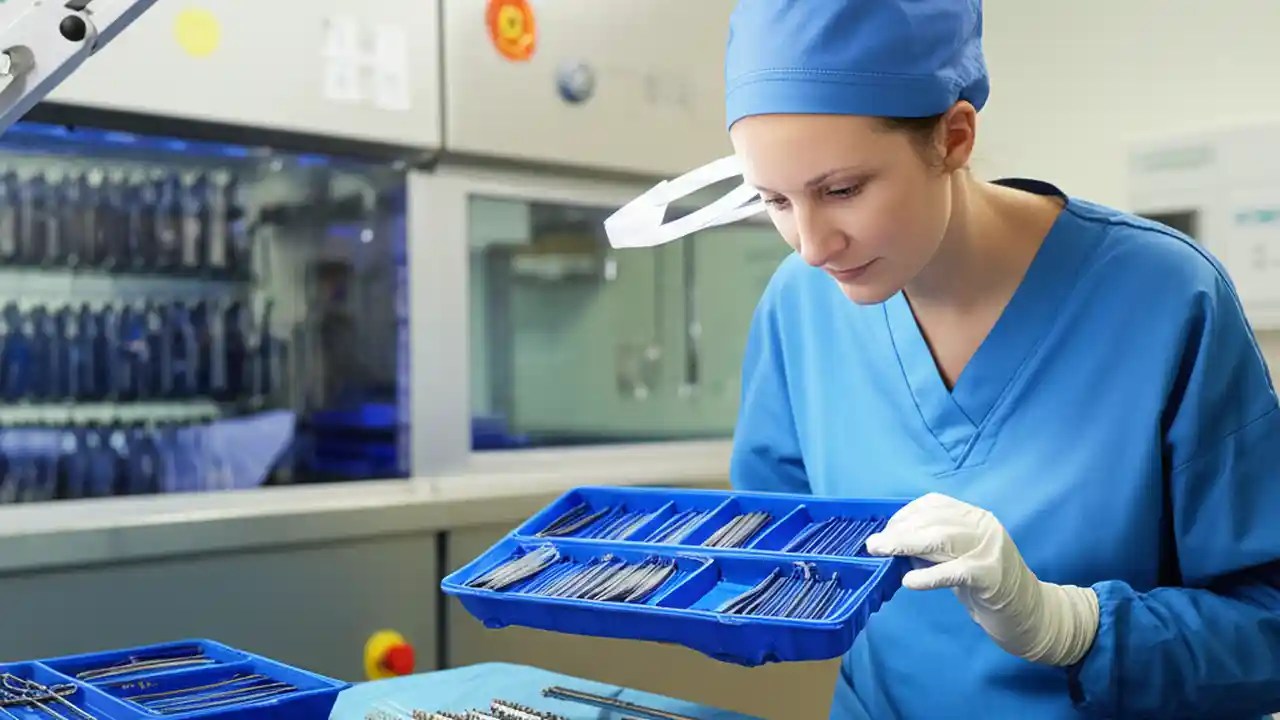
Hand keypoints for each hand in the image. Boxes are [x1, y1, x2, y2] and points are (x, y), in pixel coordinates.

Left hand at [864, 493, 1099, 666]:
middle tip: (873, 544)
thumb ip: (932, 549)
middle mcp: (984, 526)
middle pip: (934, 521)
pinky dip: (929, 576)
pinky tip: (909, 582)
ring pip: (942, 539)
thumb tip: (892, 545)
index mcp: (975, 517)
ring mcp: (990, 549)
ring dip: (906, 545)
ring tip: (882, 553)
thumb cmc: (985, 585)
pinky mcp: (992, 575)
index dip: (905, 515)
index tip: (884, 531)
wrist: (1029, 613)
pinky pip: (955, 571)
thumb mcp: (957, 558)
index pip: (934, 504)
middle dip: (899, 531)